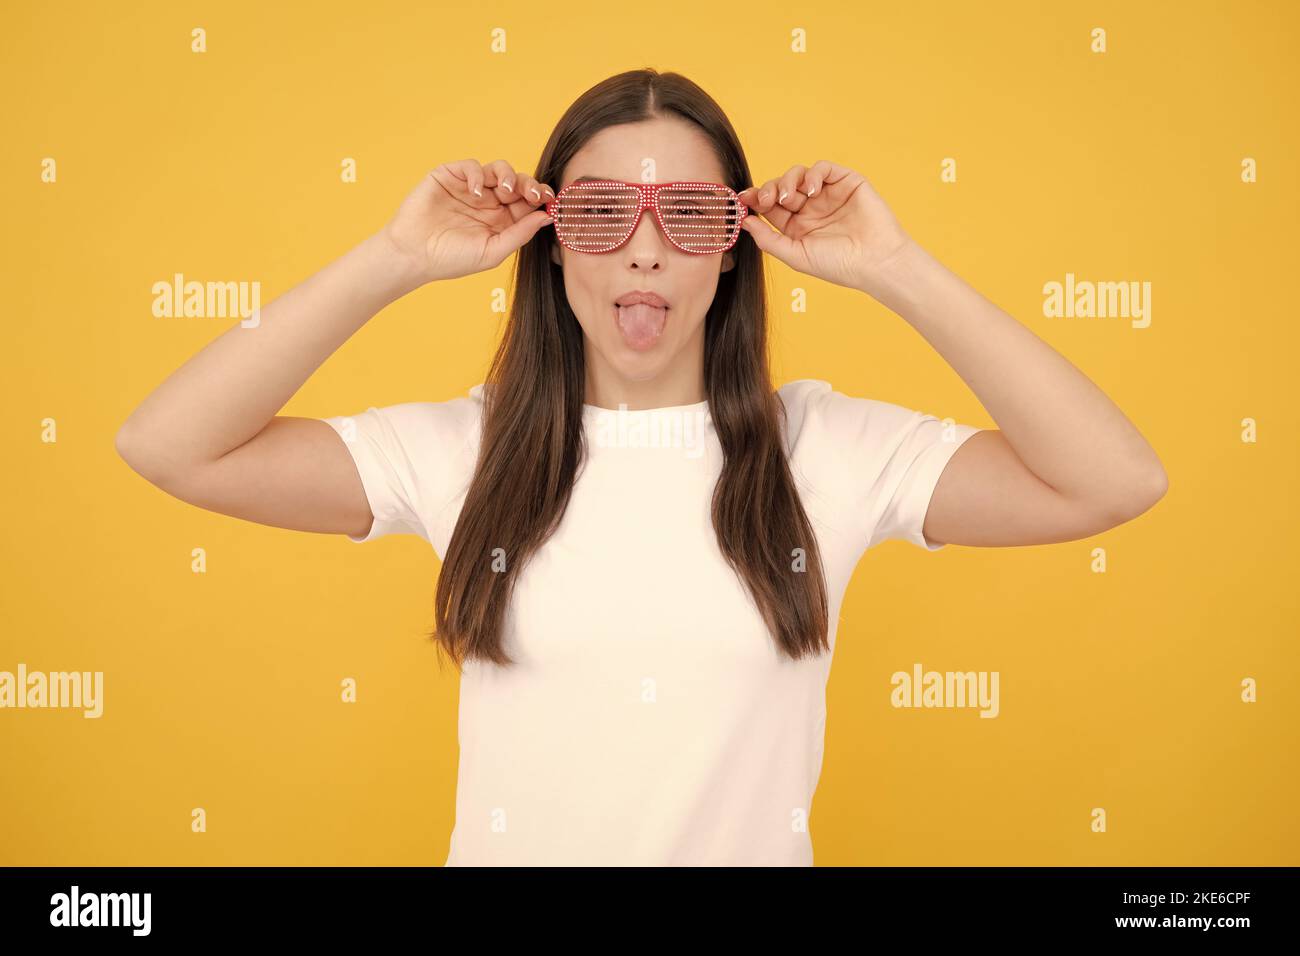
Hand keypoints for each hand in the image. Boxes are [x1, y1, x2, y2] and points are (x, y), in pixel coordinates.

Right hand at [380, 159, 555, 284]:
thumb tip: (547, 217)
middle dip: (529, 185)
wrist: (413, 255)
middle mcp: (489, 202)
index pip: (528, 203)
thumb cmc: (452, 259)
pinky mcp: (450, 177)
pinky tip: (475, 193)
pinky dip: (477, 175)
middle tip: (534, 194)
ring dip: (508, 176)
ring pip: (498, 170)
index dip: (541, 198)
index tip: (551, 201)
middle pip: (518, 183)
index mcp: (502, 220)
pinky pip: (471, 166)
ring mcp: (470, 188)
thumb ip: (520, 233)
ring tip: (505, 190)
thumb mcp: (493, 251)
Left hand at [738, 161, 911, 294]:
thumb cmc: (838, 265)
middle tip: (765, 199)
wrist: (875, 261)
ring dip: (787, 181)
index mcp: (797, 227)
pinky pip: (822, 168)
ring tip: (790, 197)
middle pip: (780, 188)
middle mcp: (811, 209)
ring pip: (798, 175)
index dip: (755, 200)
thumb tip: (743, 221)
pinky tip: (811, 190)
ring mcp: (828, 194)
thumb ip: (768, 239)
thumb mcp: (796, 255)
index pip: (770, 207)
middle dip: (768, 190)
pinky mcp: (846, 182)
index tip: (742, 200)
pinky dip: (812, 174)